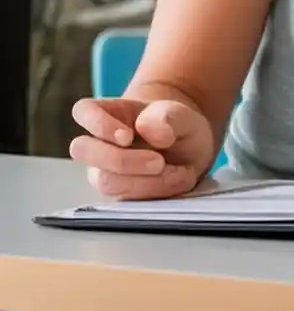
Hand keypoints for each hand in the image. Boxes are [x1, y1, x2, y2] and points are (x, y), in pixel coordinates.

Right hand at [69, 97, 215, 199]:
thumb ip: (168, 117)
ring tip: (177, 172)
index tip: (127, 136)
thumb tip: (147, 128)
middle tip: (158, 161)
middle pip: (83, 150)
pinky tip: (176, 180)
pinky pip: (126, 199)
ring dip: (144, 181)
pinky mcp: (119, 192)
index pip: (84, 111)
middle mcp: (99, 142)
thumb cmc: (177, 128)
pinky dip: (155, 191)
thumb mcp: (181, 116)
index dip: (99, 124)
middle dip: (121, 160)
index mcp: (109, 113)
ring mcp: (104, 170)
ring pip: (104, 181)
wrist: (192, 152)